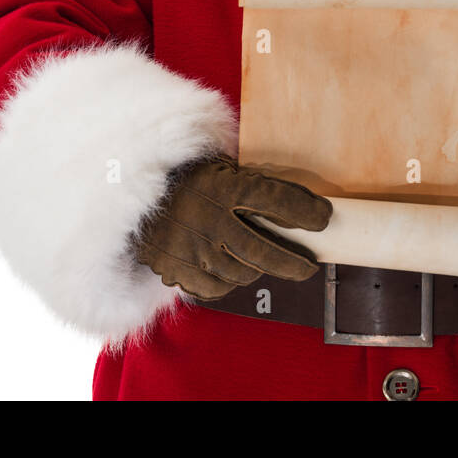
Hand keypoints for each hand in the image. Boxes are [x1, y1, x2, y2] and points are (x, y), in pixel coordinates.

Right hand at [134, 155, 332, 299]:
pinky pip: (218, 289)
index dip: (306, 211)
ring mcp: (193, 249)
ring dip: (259, 269)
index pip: (276, 201)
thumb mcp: (219, 168)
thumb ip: (252, 183)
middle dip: (295, 262)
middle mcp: (210, 220)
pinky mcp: (177, 271)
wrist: (132, 197)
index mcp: (223, 187)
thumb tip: (301, 198)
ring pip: (244, 273)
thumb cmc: (187, 179)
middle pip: (266, 251)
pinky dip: (229, 282)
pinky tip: (230, 269)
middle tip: (309, 265)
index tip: (325, 218)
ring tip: (263, 262)